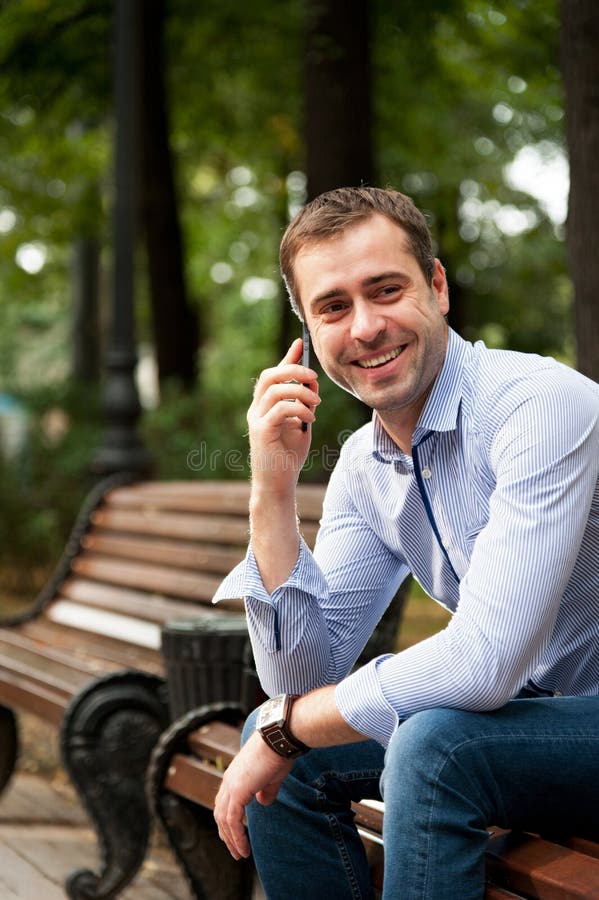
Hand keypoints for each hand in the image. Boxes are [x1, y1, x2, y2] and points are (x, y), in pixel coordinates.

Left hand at [213, 731, 293, 858]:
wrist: (278, 739)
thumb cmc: (278, 753)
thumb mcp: (271, 776)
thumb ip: (266, 790)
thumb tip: (264, 802)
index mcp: (235, 776)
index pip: (225, 802)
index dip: (228, 820)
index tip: (236, 835)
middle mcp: (229, 781)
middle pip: (220, 813)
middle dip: (226, 834)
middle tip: (235, 850)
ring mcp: (231, 786)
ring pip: (224, 820)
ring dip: (230, 839)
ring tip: (240, 854)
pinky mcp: (237, 792)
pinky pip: (232, 820)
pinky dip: (236, 836)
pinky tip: (244, 848)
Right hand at [248, 338, 318, 494]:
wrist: (278, 484)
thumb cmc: (288, 456)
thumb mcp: (301, 424)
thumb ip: (304, 403)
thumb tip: (312, 381)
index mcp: (264, 406)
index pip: (273, 374)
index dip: (287, 357)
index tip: (300, 343)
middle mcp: (256, 410)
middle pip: (270, 376)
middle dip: (294, 370)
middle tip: (314, 378)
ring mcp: (256, 420)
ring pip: (275, 390)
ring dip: (300, 393)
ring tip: (315, 406)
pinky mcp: (261, 432)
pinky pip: (279, 409)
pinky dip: (298, 410)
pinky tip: (309, 420)